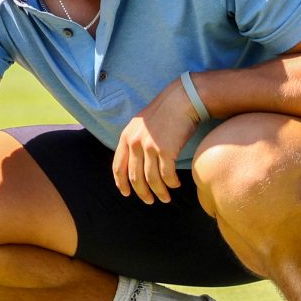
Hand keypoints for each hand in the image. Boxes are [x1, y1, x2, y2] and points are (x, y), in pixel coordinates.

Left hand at [112, 80, 198, 204]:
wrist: (182, 99)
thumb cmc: (165, 112)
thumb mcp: (142, 124)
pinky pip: (167, 175)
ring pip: (151, 179)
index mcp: (126, 137)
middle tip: (149, 201)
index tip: (126, 193)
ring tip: (165, 198)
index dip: (121, 183)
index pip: (118, 166)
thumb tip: (135, 161)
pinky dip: (171, 183)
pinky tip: (175, 185)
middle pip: (135, 177)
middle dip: (142, 192)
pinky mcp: (165, 150)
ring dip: (159, 192)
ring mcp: (149, 147)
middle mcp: (134, 143)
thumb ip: (135, 141)